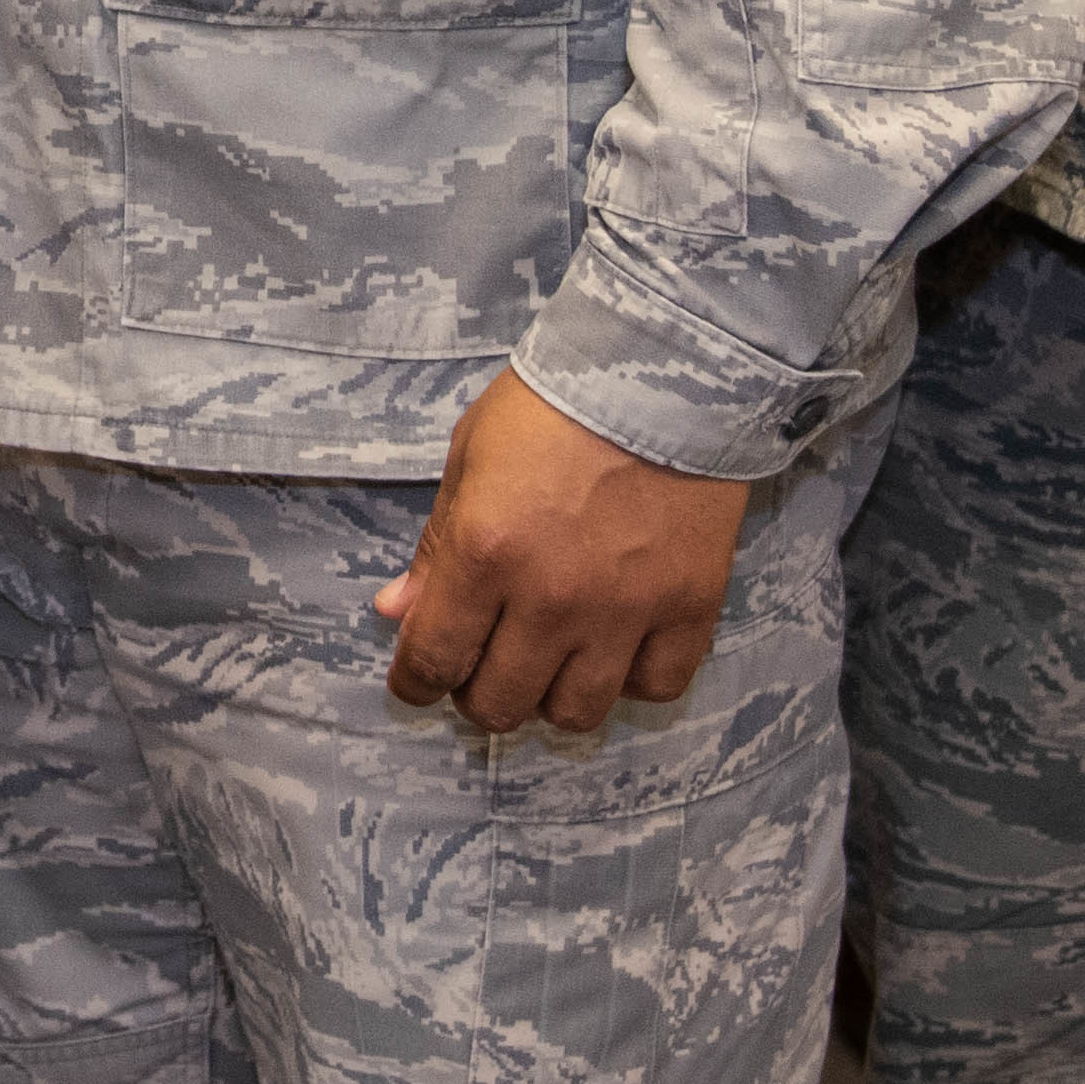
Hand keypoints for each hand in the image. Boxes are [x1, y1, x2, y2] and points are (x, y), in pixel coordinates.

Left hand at [376, 371, 749, 743]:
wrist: (663, 370)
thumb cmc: (551, 405)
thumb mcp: (469, 458)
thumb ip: (434, 548)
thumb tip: (395, 613)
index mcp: (485, 554)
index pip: (434, 660)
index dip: (415, 683)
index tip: (417, 682)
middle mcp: (552, 597)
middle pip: (501, 703)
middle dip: (475, 693)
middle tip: (481, 664)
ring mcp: (625, 611)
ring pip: (575, 713)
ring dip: (549, 697)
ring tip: (546, 662)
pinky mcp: (690, 608)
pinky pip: (656, 688)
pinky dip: (628, 682)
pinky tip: (614, 651)